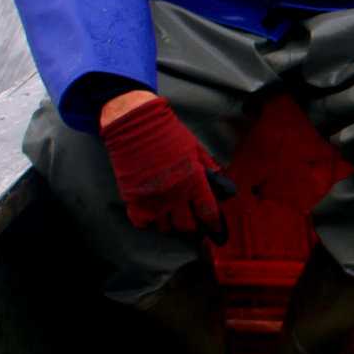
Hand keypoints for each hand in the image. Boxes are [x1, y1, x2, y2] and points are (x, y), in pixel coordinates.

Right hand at [99, 95, 226, 239]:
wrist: (135, 125)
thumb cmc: (167, 133)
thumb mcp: (195, 147)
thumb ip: (208, 166)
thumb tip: (220, 180)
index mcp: (194, 181)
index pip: (208, 213)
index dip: (213, 224)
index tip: (215, 229)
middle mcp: (175, 195)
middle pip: (187, 226)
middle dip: (192, 225)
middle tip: (192, 220)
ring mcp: (153, 199)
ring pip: (165, 227)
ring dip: (170, 224)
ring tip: (172, 217)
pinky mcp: (134, 199)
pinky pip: (142, 222)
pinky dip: (148, 221)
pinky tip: (152, 214)